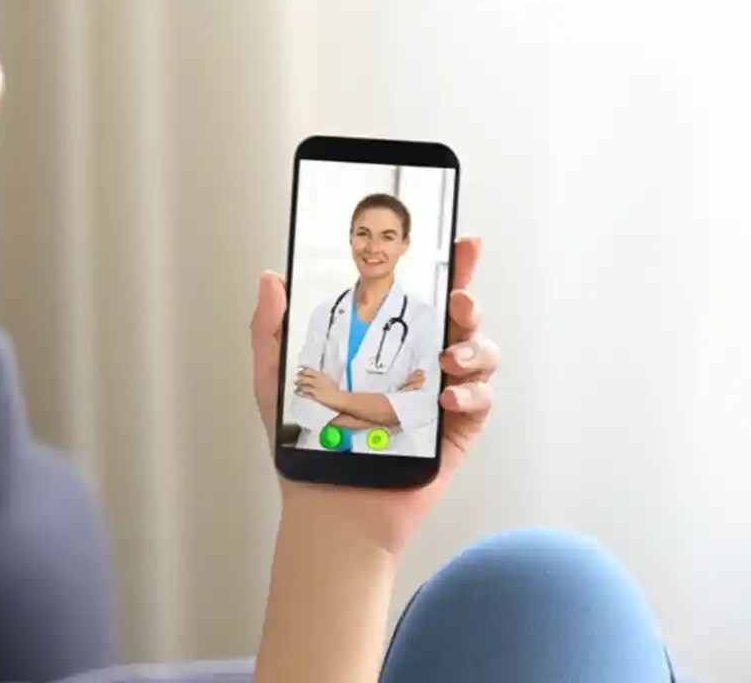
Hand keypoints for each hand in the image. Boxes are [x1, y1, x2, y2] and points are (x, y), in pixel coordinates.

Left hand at [250, 238, 499, 554]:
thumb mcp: (276, 379)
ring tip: (446, 359)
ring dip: (473, 346)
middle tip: (456, 299)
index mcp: (383, 345)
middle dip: (467, 296)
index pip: (419, 296)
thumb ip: (271, 328)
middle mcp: (419, 363)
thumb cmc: (305, 444)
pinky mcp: (456, 430)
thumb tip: (270, 277)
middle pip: (460, 316)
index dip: (445, 267)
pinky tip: (448, 396)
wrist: (329, 507)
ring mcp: (442, 394)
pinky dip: (472, 392)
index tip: (458, 242)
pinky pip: (481, 400)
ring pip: (480, 352)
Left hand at [294, 367, 341, 406]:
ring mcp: (315, 388)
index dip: (304, 370)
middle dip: (299, 378)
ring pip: (303, 385)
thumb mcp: (328, 380)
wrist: (338, 398)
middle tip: (296, 380)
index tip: (300, 370)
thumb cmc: (335, 389)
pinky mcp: (314, 395)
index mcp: (321, 375)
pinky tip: (297, 392)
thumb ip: (322, 378)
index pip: (310, 371)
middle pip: (305, 377)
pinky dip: (300, 392)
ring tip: (296, 386)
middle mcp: (317, 380)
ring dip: (299, 385)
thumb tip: (317, 377)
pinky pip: (305, 393)